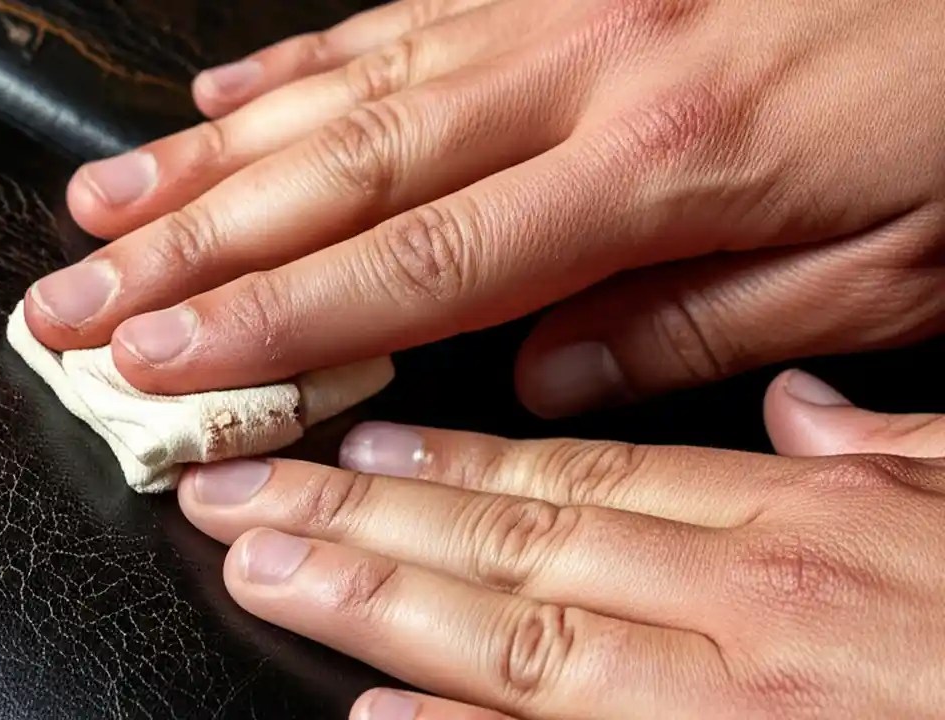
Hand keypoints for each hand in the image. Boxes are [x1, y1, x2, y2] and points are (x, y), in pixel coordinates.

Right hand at [24, 0, 944, 416]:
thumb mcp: (875, 271)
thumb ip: (684, 330)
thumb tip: (540, 379)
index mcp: (654, 162)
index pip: (411, 267)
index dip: (269, 322)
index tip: (160, 358)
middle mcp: (578, 68)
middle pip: (336, 176)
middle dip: (185, 246)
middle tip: (75, 296)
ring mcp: (557, 5)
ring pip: (341, 89)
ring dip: (206, 157)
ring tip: (103, 210)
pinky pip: (398, 15)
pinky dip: (297, 62)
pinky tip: (222, 98)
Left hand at [175, 369, 944, 718]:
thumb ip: (890, 462)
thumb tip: (807, 417)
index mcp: (810, 531)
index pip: (587, 478)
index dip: (454, 464)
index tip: (358, 448)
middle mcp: (753, 612)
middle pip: (515, 549)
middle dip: (362, 519)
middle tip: (246, 496)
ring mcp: (736, 715)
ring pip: (514, 644)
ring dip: (373, 604)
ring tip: (265, 570)